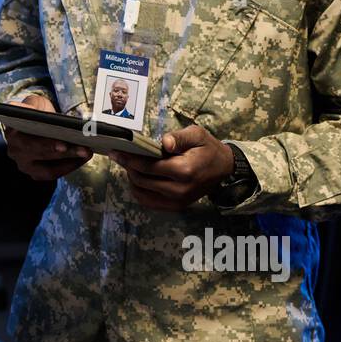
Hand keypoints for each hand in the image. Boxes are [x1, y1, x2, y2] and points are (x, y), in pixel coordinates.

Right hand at [2, 94, 91, 181]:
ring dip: (70, 162)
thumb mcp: (35, 103)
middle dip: (65, 153)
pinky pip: (52, 174)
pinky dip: (69, 167)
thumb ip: (33, 107)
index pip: (28, 141)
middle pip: (41, 156)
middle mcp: (14, 149)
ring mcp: (23, 163)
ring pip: (47, 169)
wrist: (35, 121)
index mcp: (12, 131)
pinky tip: (82, 159)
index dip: (46, 145)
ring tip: (87, 153)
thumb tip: (37, 114)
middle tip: (84, 150)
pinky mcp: (34, 172)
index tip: (64, 145)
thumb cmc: (37, 112)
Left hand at [107, 125, 233, 211]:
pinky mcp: (176, 206)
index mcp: (184, 170)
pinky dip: (139, 191)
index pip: (148, 166)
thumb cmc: (208, 148)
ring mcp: (178, 201)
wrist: (224, 168)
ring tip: (131, 166)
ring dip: (132, 180)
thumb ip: (179, 137)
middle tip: (121, 156)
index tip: (116, 151)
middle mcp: (179, 189)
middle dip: (128, 167)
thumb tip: (165, 142)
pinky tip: (138, 179)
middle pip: (141, 180)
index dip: (129, 159)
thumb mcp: (197, 135)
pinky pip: (149, 203)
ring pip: (142, 194)